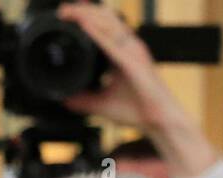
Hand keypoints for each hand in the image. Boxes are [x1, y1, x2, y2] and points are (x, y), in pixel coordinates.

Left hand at [56, 1, 218, 177]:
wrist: (159, 121)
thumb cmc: (139, 110)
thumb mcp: (102, 104)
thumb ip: (84, 100)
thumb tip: (65, 100)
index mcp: (123, 54)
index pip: (104, 29)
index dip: (88, 17)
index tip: (68, 12)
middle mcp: (129, 48)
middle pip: (105, 21)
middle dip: (84, 11)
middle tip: (63, 9)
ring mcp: (133, 52)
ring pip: (108, 25)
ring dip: (87, 16)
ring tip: (69, 11)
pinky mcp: (133, 61)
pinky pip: (112, 43)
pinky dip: (97, 33)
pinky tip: (84, 25)